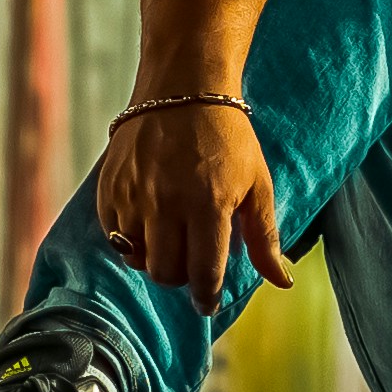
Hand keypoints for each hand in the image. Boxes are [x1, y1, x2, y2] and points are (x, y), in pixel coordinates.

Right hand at [97, 96, 290, 300]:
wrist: (182, 88)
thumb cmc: (227, 137)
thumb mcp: (258, 184)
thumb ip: (265, 237)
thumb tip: (282, 282)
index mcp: (209, 204)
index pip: (203, 274)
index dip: (207, 297)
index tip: (209, 303)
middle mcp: (166, 203)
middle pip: (166, 273)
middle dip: (182, 276)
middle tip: (193, 259)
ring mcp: (133, 195)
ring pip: (138, 259)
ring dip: (155, 258)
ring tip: (172, 237)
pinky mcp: (110, 187)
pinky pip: (115, 235)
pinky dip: (130, 238)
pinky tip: (149, 220)